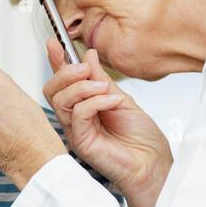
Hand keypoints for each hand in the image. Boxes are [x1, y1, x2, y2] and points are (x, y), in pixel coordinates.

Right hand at [42, 38, 172, 206]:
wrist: (153, 164)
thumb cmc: (141, 138)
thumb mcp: (122, 99)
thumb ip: (102, 80)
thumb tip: (89, 56)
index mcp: (84, 107)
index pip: (63, 82)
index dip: (56, 62)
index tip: (55, 42)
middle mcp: (75, 119)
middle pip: (52, 90)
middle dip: (65, 72)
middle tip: (85, 68)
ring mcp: (76, 131)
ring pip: (60, 100)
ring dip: (81, 87)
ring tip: (103, 87)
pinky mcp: (81, 142)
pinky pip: (78, 114)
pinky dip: (95, 102)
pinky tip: (112, 101)